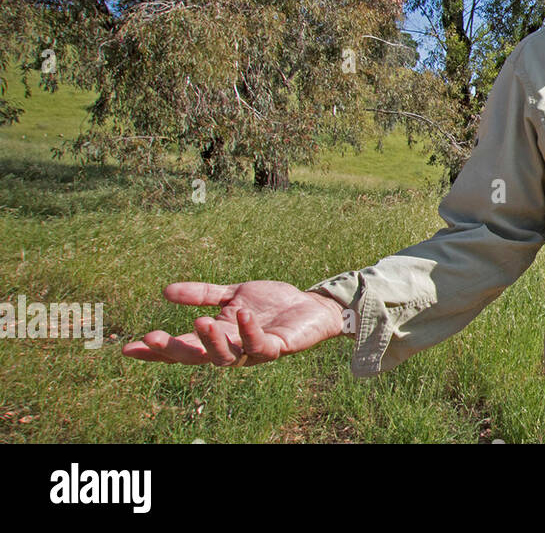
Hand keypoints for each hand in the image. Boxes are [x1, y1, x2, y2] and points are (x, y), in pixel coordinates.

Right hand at [121, 281, 345, 366]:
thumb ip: (202, 294)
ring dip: (211, 342)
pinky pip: (260, 345)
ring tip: (199, 321)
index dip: (156, 351)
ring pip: (226, 358)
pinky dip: (249, 331)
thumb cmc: (272, 305)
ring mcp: (253, 352)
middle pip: (197, 357)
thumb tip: (165, 292)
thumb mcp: (233, 294)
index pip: (181, 348)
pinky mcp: (277, 348)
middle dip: (175, 350)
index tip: (128, 348)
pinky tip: (241, 314)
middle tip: (153, 338)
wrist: (311, 306)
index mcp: (217, 337)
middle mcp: (231, 349)